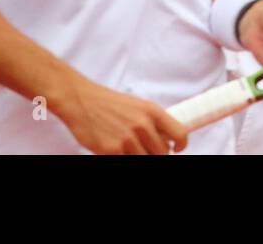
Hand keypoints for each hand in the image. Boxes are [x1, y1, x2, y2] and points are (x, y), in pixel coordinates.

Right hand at [52, 75, 189, 154]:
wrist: (80, 100)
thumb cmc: (110, 104)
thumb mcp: (138, 106)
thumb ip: (153, 122)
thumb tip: (169, 140)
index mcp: (152, 111)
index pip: (180, 133)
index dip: (181, 145)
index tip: (177, 149)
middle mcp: (142, 124)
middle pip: (162, 152)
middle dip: (155, 153)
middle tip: (145, 149)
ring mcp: (127, 138)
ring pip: (145, 159)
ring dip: (139, 156)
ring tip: (129, 148)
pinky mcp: (111, 151)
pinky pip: (126, 161)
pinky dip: (123, 157)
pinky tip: (116, 149)